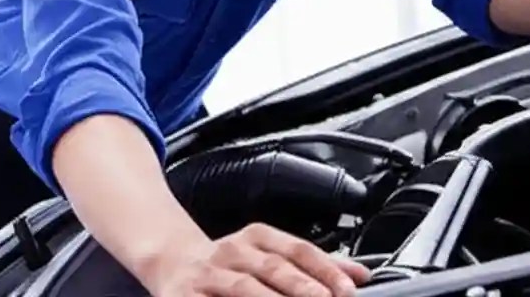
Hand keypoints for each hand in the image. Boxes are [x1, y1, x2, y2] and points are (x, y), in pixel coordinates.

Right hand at [147, 223, 369, 296]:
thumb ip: (312, 265)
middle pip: (273, 268)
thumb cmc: (227, 264)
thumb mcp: (267, 254)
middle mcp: (232, 252)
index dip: (325, 269)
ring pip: (244, 288)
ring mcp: (208, 274)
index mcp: (256, 238)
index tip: (348, 290)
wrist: (168, 259)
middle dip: (302, 287)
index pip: (296, 249)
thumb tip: (361, 275)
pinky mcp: (186, 295)